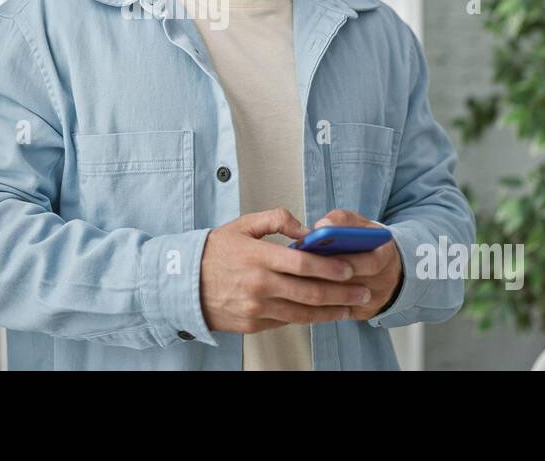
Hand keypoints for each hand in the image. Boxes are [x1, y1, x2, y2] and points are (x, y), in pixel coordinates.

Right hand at [199, 208, 372, 333]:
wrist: (182, 283)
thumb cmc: (213, 252)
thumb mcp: (242, 225)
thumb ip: (277, 220)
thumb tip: (306, 230)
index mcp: (258, 256)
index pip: (303, 264)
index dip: (330, 268)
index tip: (350, 268)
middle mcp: (259, 285)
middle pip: (310, 293)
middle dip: (342, 294)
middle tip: (362, 292)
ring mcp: (256, 308)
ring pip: (303, 314)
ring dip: (332, 312)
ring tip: (351, 308)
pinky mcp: (253, 324)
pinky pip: (287, 322)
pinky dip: (308, 318)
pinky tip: (323, 313)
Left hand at [312, 209, 401, 319]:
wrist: (384, 265)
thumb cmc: (365, 241)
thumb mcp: (358, 223)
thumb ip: (341, 220)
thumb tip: (320, 226)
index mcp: (386, 254)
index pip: (370, 261)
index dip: (345, 259)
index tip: (321, 252)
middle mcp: (385, 279)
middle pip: (355, 283)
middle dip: (327, 276)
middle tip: (302, 270)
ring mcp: (376, 299)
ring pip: (345, 300)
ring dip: (321, 290)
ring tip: (299, 279)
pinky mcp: (363, 313)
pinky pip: (340, 312)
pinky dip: (321, 304)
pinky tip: (304, 294)